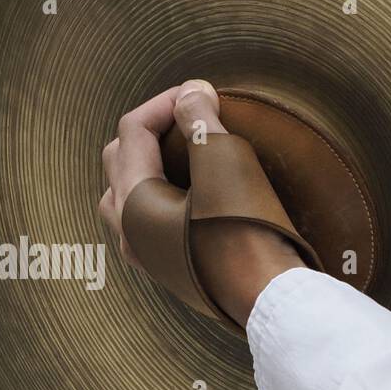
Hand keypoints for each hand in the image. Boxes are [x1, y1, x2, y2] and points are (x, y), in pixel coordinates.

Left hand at [101, 80, 304, 326]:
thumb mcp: (224, 161)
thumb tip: (189, 92)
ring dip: (149, 163)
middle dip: (150, 129)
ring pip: (127, 194)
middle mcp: (128, 231)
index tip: (202, 91)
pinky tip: (192, 192)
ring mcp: (146, 256)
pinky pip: (148, 220)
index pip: (132, 131)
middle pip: (120, 160)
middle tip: (189, 115)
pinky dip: (161, 192)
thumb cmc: (246, 229)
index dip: (165, 101)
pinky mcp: (170, 270)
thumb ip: (199, 120)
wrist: (270, 298)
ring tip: (184, 150)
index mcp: (132, 202)